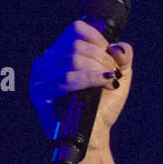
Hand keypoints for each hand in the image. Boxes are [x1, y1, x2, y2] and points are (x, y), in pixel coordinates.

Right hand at [30, 20, 133, 147]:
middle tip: (114, 74)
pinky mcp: (40, 94)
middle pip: (76, 45)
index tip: (112, 57)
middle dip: (103, 58)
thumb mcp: (118, 75)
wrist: (95, 133)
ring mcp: (40, 77)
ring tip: (111, 81)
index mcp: (60, 52)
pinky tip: (105, 83)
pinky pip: (66, 79)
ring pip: (72, 59)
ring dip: (98, 69)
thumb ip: (122, 57)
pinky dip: (90, 79)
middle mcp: (46, 61)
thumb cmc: (103, 104)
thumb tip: (117, 47)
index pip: (76, 30)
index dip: (98, 39)